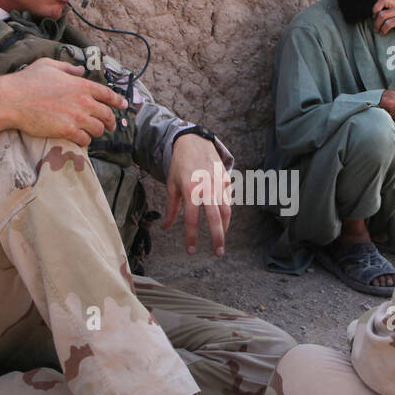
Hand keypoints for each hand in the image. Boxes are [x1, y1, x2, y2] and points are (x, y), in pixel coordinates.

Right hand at [0, 58, 126, 147]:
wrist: (12, 100)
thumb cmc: (27, 81)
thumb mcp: (49, 65)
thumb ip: (68, 67)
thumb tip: (80, 70)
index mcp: (81, 85)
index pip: (108, 94)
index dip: (118, 101)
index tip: (123, 106)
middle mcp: (83, 101)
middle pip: (107, 115)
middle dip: (111, 121)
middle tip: (110, 126)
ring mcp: (77, 117)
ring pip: (98, 129)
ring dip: (96, 132)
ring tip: (91, 132)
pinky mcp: (67, 131)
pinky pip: (84, 140)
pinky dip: (84, 140)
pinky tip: (80, 139)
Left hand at [163, 133, 230, 255]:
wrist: (194, 141)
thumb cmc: (180, 165)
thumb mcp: (171, 185)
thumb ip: (171, 208)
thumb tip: (166, 227)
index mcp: (190, 190)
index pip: (192, 220)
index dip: (192, 237)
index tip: (191, 251)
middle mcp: (207, 188)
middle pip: (215, 218)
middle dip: (218, 238)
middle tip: (218, 253)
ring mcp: (218, 184)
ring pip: (226, 210)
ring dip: (225, 227)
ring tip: (221, 240)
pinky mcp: (226, 180)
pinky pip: (228, 200)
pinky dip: (226, 212)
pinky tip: (222, 221)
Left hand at [372, 0, 394, 40]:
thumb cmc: (392, 28)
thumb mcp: (385, 17)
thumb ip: (380, 10)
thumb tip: (366, 7)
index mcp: (393, 2)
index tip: (377, 7)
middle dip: (375, 10)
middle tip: (374, 18)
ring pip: (382, 14)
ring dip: (377, 25)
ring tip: (377, 30)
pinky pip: (388, 23)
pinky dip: (383, 29)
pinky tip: (382, 33)